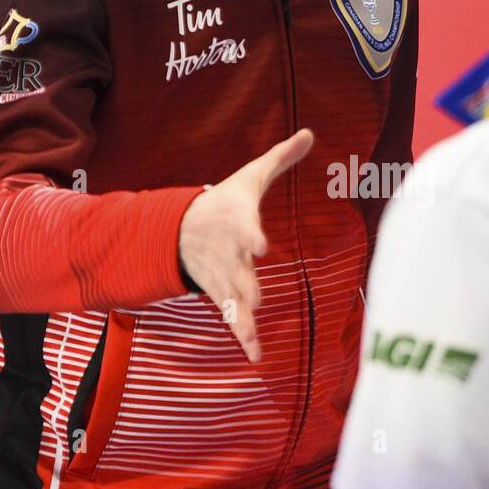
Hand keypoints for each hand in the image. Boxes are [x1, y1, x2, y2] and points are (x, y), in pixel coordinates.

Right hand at [178, 128, 314, 362]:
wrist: (179, 227)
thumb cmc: (224, 201)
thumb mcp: (250, 177)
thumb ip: (280, 157)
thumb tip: (308, 132)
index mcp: (237, 224)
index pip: (244, 229)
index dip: (251, 236)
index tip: (259, 244)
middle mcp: (228, 254)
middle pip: (237, 271)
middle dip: (246, 285)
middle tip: (257, 298)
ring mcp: (223, 277)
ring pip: (234, 300)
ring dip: (244, 320)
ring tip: (254, 340)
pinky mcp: (221, 294)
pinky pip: (232, 317)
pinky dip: (243, 336)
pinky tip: (256, 356)